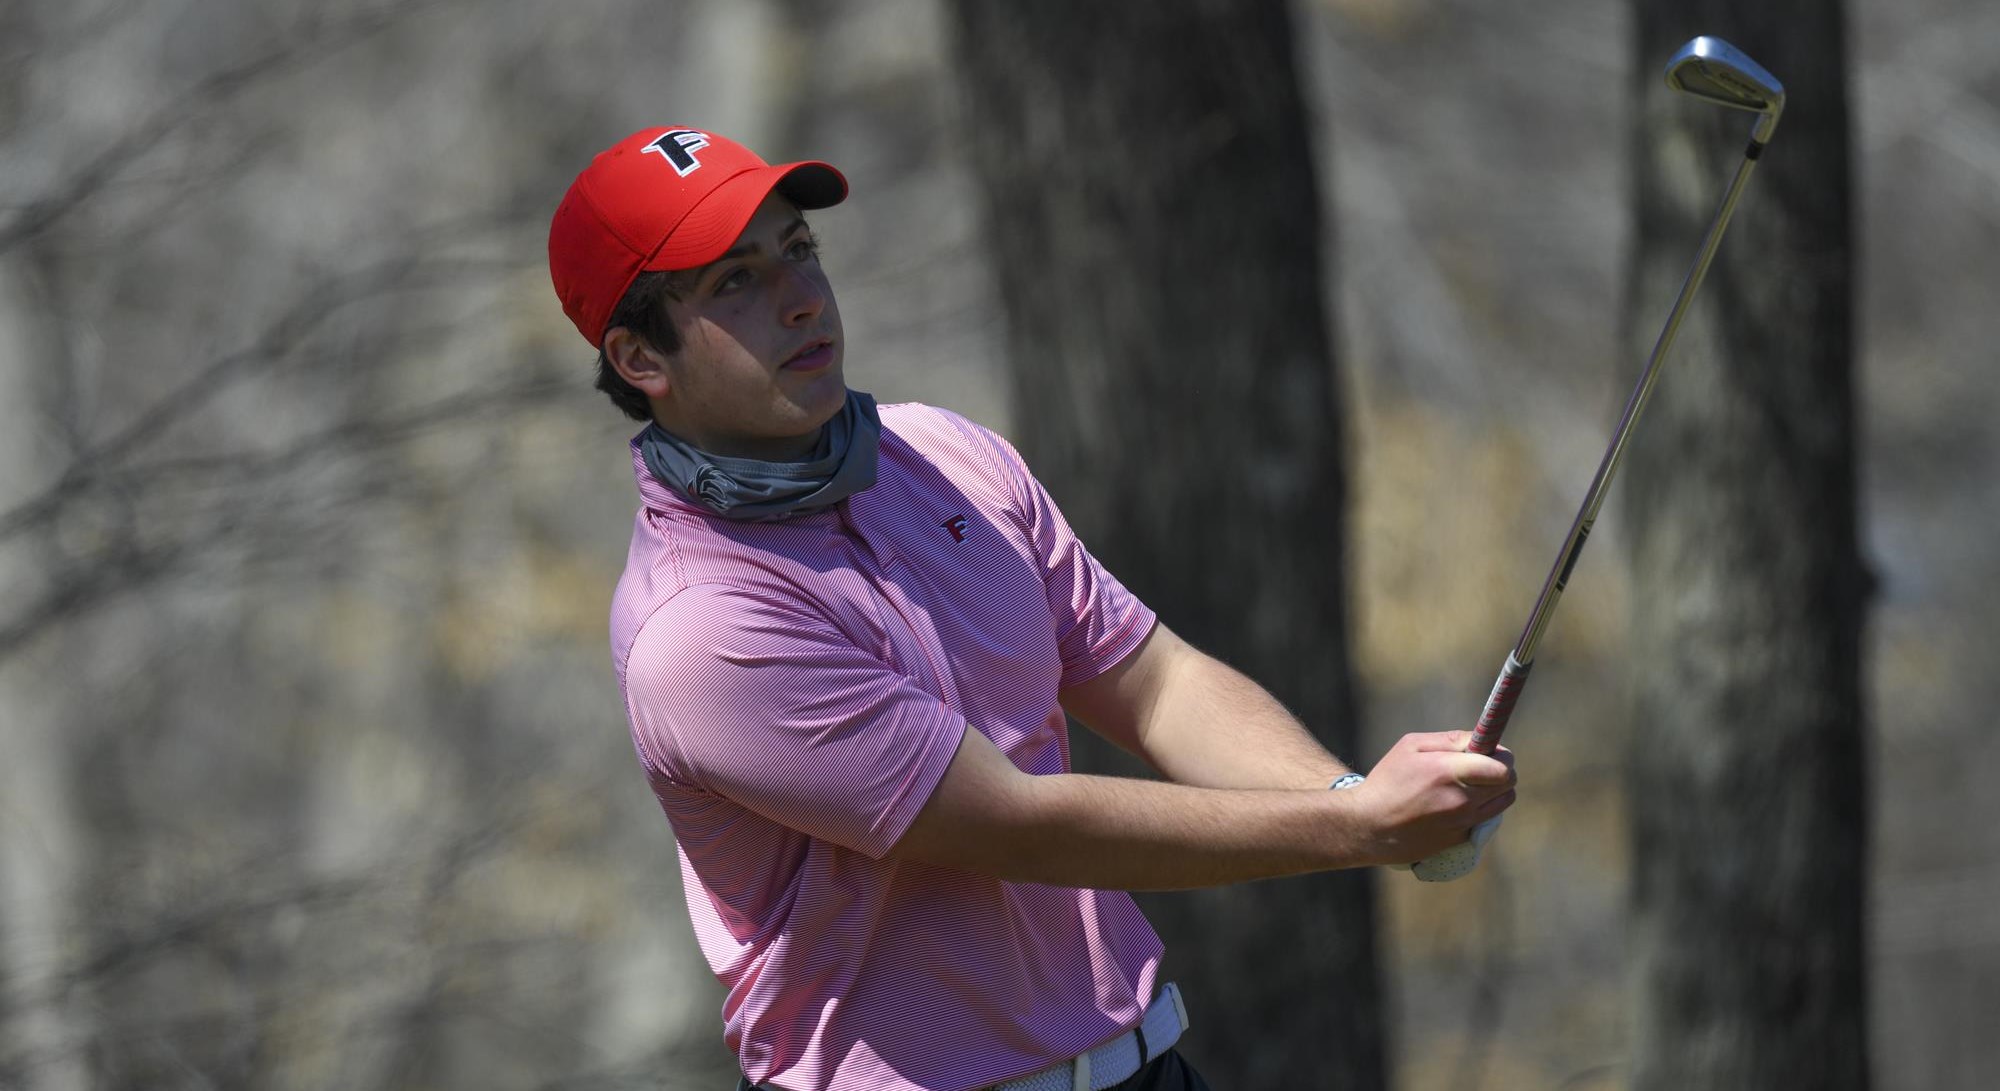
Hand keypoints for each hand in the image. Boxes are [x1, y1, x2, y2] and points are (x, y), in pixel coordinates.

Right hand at [1339, 731, 1515, 866]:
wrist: (1368, 826)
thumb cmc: (1387, 780)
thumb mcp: (1410, 747)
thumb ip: (1451, 739)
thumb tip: (1481, 740)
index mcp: (1449, 771)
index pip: (1503, 766)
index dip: (1501, 757)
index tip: (1489, 753)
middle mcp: (1462, 800)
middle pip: (1508, 784)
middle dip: (1500, 772)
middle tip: (1481, 767)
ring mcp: (1463, 823)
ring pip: (1502, 803)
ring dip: (1494, 792)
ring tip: (1469, 786)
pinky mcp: (1460, 840)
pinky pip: (1484, 820)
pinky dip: (1478, 811)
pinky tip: (1454, 806)